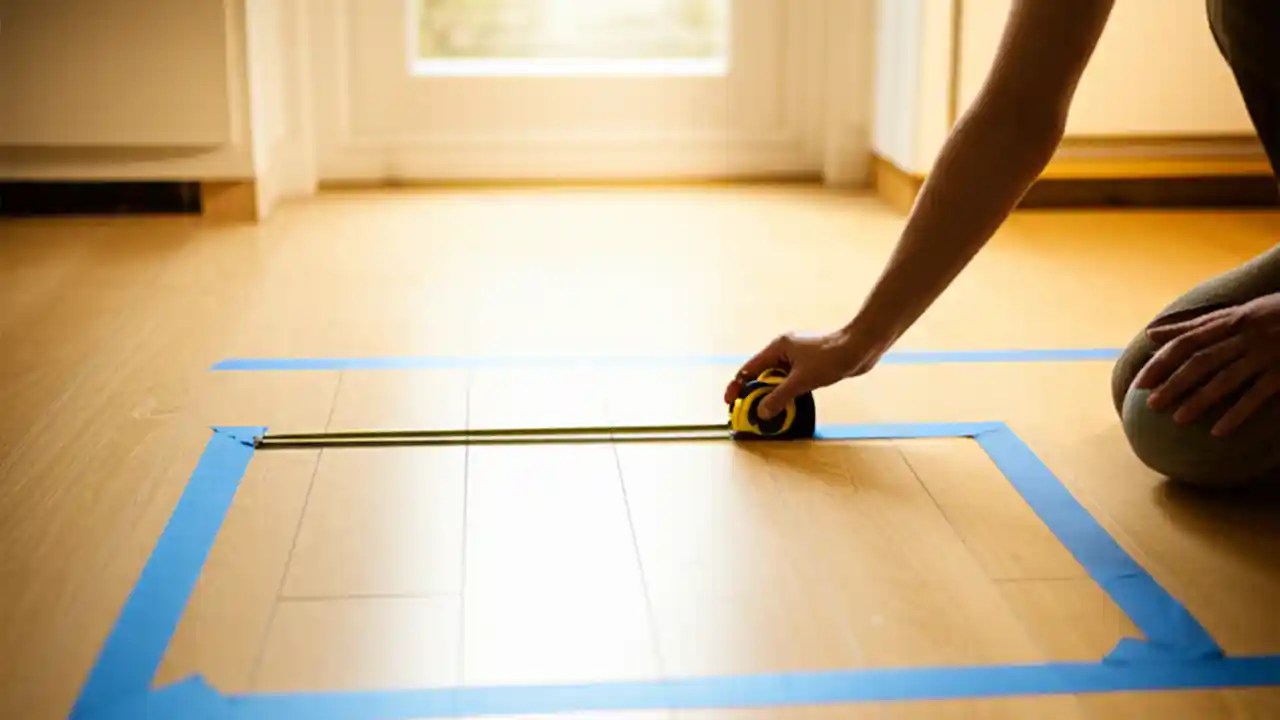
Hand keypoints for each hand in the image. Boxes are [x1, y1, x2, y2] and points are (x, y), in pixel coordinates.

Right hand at [724, 330, 880, 419]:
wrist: (860, 348)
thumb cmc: (831, 358)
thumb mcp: (802, 381)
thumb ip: (779, 397)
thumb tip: (761, 412)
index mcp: (777, 349)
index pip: (748, 369)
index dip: (737, 386)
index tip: (730, 402)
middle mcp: (783, 352)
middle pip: (761, 376)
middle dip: (754, 395)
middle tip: (749, 414)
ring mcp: (796, 359)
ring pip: (776, 380)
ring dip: (771, 396)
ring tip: (767, 415)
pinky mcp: (808, 366)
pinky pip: (790, 382)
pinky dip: (785, 394)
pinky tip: (787, 407)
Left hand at [1133, 293, 1279, 436]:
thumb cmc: (1274, 313)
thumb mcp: (1234, 312)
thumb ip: (1192, 325)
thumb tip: (1151, 334)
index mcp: (1229, 320)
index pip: (1186, 341)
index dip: (1161, 362)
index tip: (1140, 382)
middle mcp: (1244, 336)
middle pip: (1201, 361)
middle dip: (1173, 383)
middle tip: (1150, 404)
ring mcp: (1265, 354)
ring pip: (1226, 379)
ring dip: (1199, 400)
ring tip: (1177, 419)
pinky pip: (1257, 395)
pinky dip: (1237, 413)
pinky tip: (1219, 431)